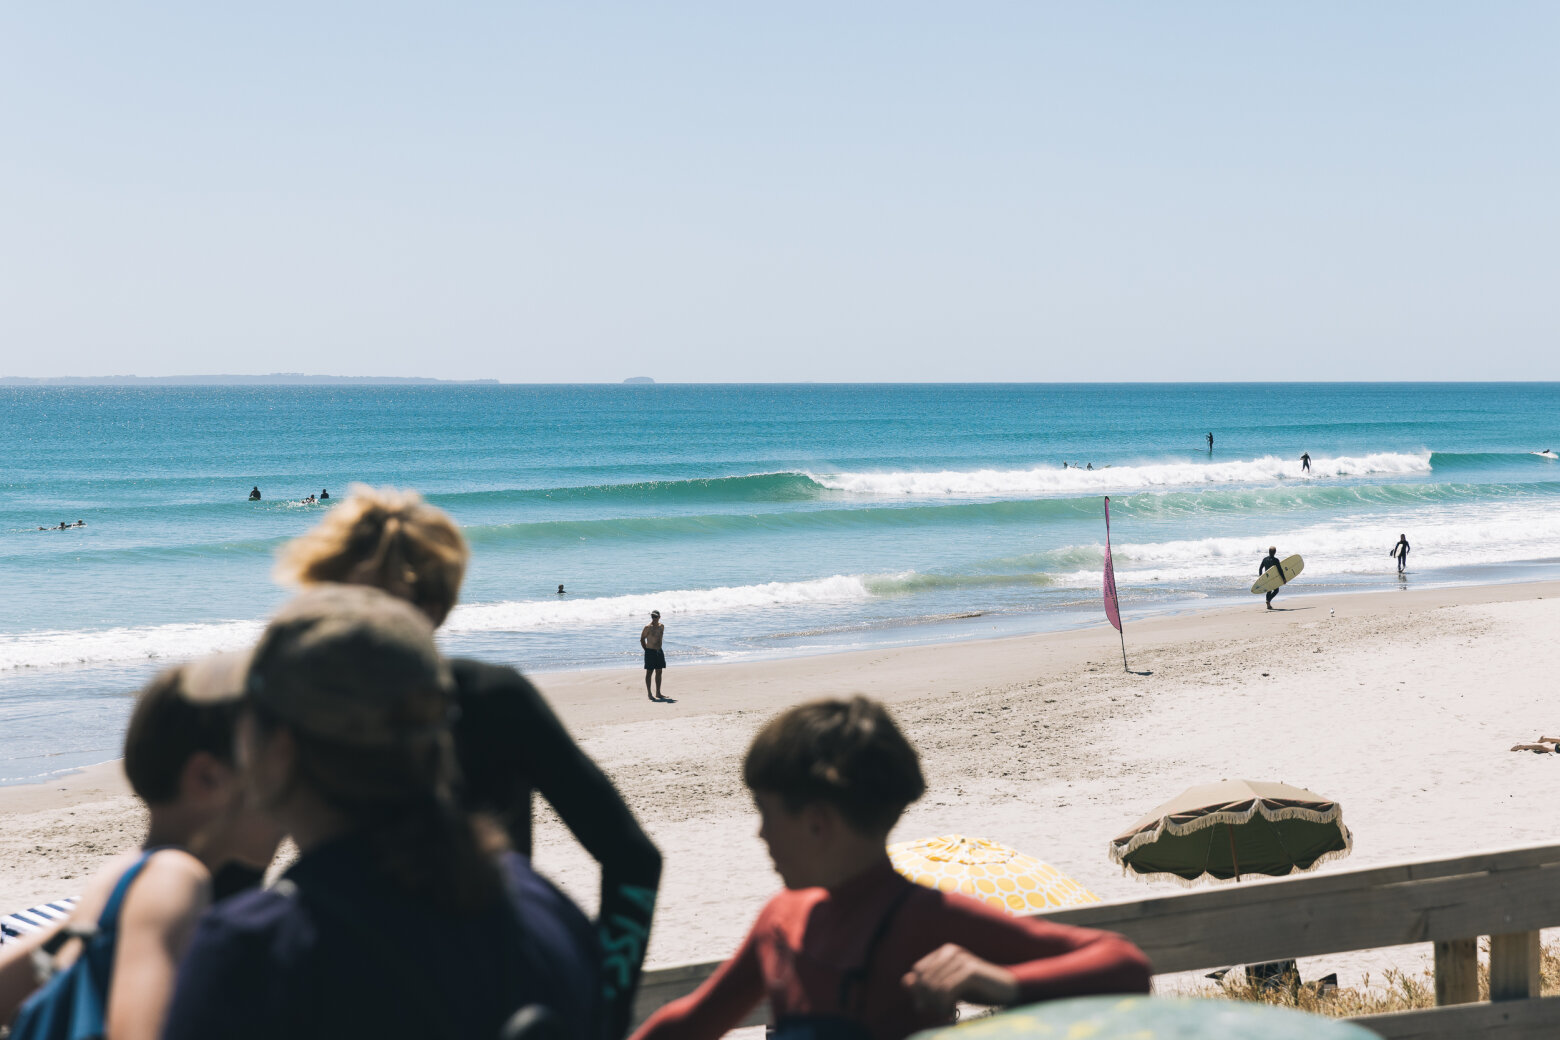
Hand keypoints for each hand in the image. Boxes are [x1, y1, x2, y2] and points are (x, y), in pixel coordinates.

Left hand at [901, 944, 1019, 1018]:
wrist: (1008, 993)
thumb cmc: (978, 991)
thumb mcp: (950, 989)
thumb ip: (927, 985)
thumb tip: (905, 981)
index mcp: (944, 952)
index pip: (917, 972)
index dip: (920, 992)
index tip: (929, 1007)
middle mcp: (951, 951)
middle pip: (924, 980)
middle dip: (928, 1001)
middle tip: (940, 1013)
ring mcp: (961, 959)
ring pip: (933, 987)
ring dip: (937, 1006)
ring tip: (948, 1014)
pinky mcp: (970, 971)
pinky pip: (946, 991)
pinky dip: (945, 1006)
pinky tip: (953, 1014)